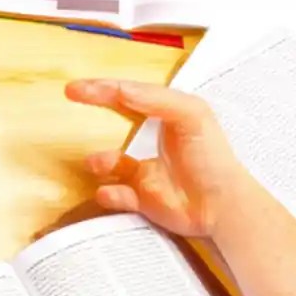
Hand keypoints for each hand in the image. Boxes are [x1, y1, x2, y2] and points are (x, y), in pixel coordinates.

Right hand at [66, 79, 256, 236]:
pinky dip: (109, 193)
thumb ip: (155, 99)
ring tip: (96, 162)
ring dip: (101, 161)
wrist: (223, 206)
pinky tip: (108, 192)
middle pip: (119, 120)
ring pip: (113, 163)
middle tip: (72, 96)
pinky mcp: (145, 199)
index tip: (75, 89)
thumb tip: (120, 90)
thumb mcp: (190, 114)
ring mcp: (148, 171)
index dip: (102, 89)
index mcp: (168, 118)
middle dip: (96, 111)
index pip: (131, 96)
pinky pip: (118, 194)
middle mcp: (155, 142)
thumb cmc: (212, 156)